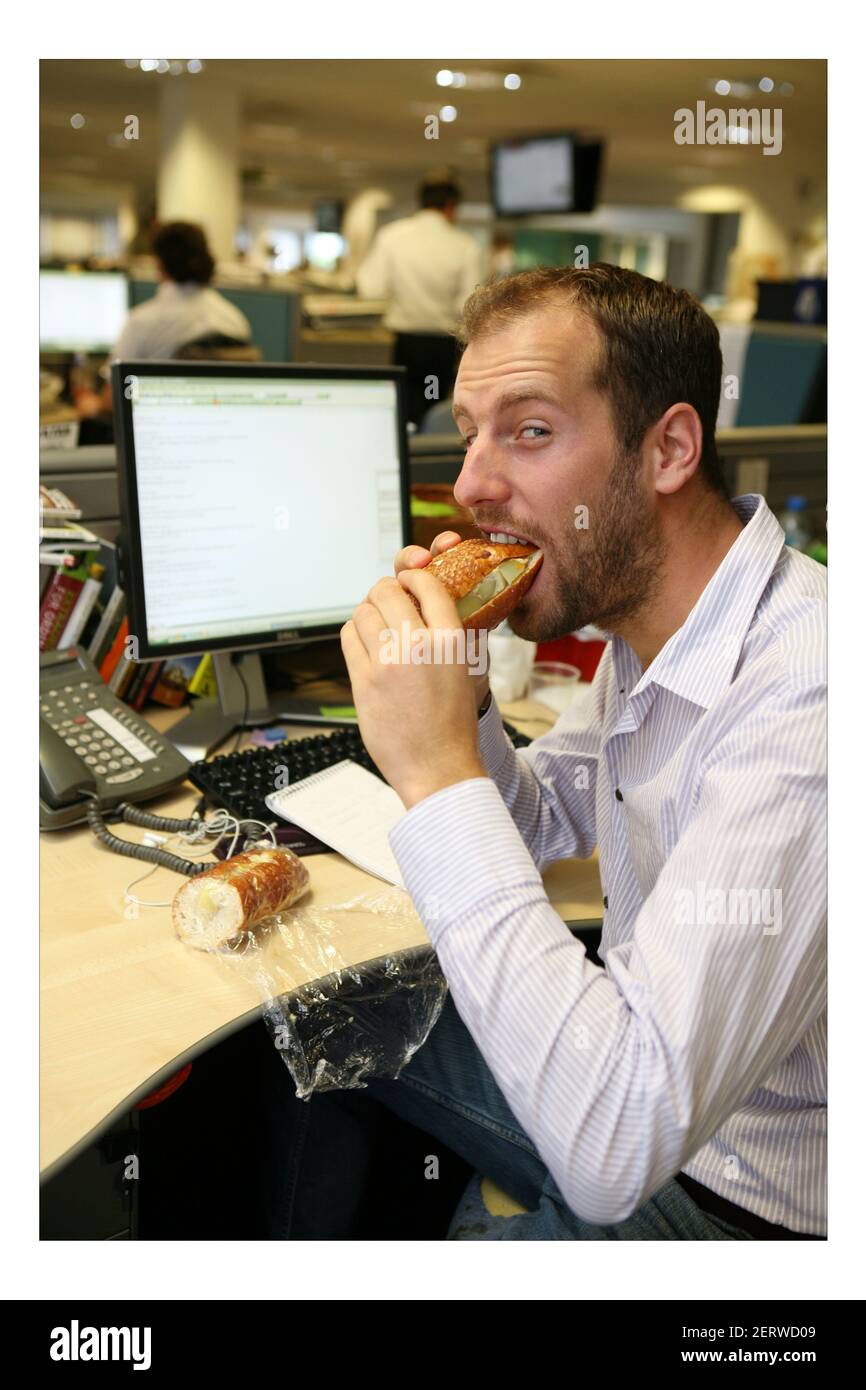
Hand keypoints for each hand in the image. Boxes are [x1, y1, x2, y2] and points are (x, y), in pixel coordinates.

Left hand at [340, 561, 487, 809]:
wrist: (438, 766)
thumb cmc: (452, 723)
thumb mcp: (464, 669)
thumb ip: (446, 634)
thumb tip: (420, 604)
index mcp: (451, 640)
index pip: (426, 584)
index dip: (412, 576)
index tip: (406, 580)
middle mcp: (419, 646)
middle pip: (387, 591)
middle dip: (383, 591)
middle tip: (384, 600)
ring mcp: (388, 663)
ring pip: (363, 612)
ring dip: (366, 613)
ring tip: (373, 625)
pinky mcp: (364, 681)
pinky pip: (348, 638)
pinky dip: (353, 634)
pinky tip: (362, 644)